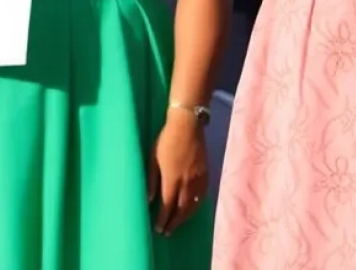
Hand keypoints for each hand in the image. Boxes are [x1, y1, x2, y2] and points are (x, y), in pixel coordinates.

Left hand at [147, 109, 208, 235]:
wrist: (188, 124)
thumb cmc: (166, 139)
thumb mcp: (153, 158)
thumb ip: (152, 180)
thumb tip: (149, 200)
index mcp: (172, 179)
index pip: (168, 206)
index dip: (163, 219)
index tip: (158, 229)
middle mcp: (187, 182)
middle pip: (182, 209)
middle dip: (174, 223)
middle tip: (167, 232)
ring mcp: (198, 178)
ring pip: (194, 205)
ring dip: (185, 217)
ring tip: (178, 224)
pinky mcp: (206, 173)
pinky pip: (203, 196)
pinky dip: (197, 206)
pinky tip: (192, 209)